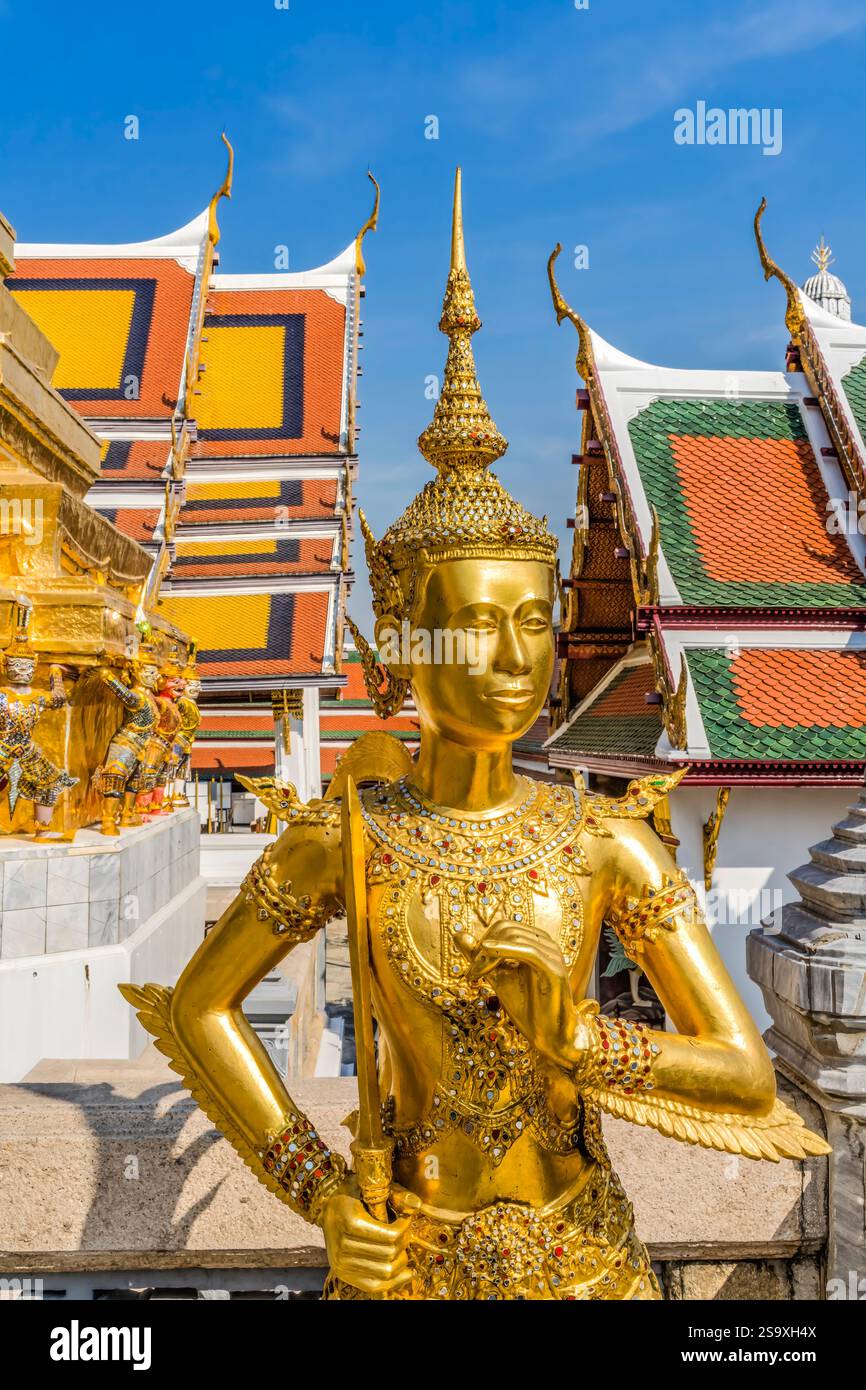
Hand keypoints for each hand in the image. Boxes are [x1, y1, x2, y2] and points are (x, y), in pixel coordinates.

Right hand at [322, 1178, 419, 1295]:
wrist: (328, 1207)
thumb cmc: (352, 1194)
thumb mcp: (371, 1188)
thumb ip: (396, 1195)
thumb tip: (416, 1205)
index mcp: (348, 1221)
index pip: (389, 1236)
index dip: (404, 1229)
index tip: (406, 1220)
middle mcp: (342, 1245)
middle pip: (388, 1254)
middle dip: (404, 1244)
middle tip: (405, 1233)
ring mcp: (341, 1262)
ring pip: (384, 1272)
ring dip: (401, 1261)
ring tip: (402, 1249)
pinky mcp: (343, 1274)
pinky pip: (373, 1286)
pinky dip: (393, 1282)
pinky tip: (406, 1273)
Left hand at [457, 920, 584, 1066]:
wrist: (548, 1035)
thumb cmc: (526, 1006)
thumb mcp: (497, 977)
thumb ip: (480, 957)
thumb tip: (458, 935)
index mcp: (535, 942)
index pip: (504, 926)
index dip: (483, 942)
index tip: (472, 969)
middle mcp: (546, 943)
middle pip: (507, 928)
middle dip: (483, 948)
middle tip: (472, 973)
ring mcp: (552, 954)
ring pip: (515, 937)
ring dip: (488, 955)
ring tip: (477, 975)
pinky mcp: (554, 969)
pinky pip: (528, 951)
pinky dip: (505, 949)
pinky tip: (487, 952)